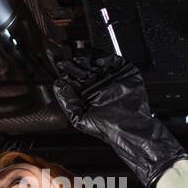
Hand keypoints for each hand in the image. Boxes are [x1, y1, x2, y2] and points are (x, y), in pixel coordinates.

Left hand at [49, 49, 187, 187]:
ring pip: (97, 62)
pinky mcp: (124, 72)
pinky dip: (106, 59)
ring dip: (88, 59)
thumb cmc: (106, 127)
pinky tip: (97, 62)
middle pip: (84, 67)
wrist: (129, 128)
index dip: (67, 71)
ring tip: (80, 60)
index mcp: (87, 93)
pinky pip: (114, 61)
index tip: (60, 66)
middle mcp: (98, 84)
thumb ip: (67, 102)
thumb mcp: (79, 118)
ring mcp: (111, 77)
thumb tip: (57, 85)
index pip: (75, 78)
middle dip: (75, 64)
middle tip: (68, 61)